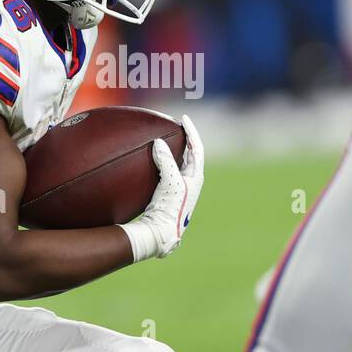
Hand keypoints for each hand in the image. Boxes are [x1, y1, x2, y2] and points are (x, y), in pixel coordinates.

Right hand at [119, 115, 204, 260]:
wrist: (161, 233)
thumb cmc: (169, 207)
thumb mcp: (169, 181)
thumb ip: (166, 161)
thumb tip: (159, 142)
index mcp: (196, 178)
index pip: (196, 149)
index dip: (191, 132)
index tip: (184, 119)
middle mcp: (191, 183)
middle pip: (191, 155)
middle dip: (185, 140)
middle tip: (177, 127)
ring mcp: (181, 189)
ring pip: (181, 164)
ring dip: (176, 150)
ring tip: (168, 139)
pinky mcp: (170, 195)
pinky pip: (170, 171)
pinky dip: (165, 161)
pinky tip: (155, 161)